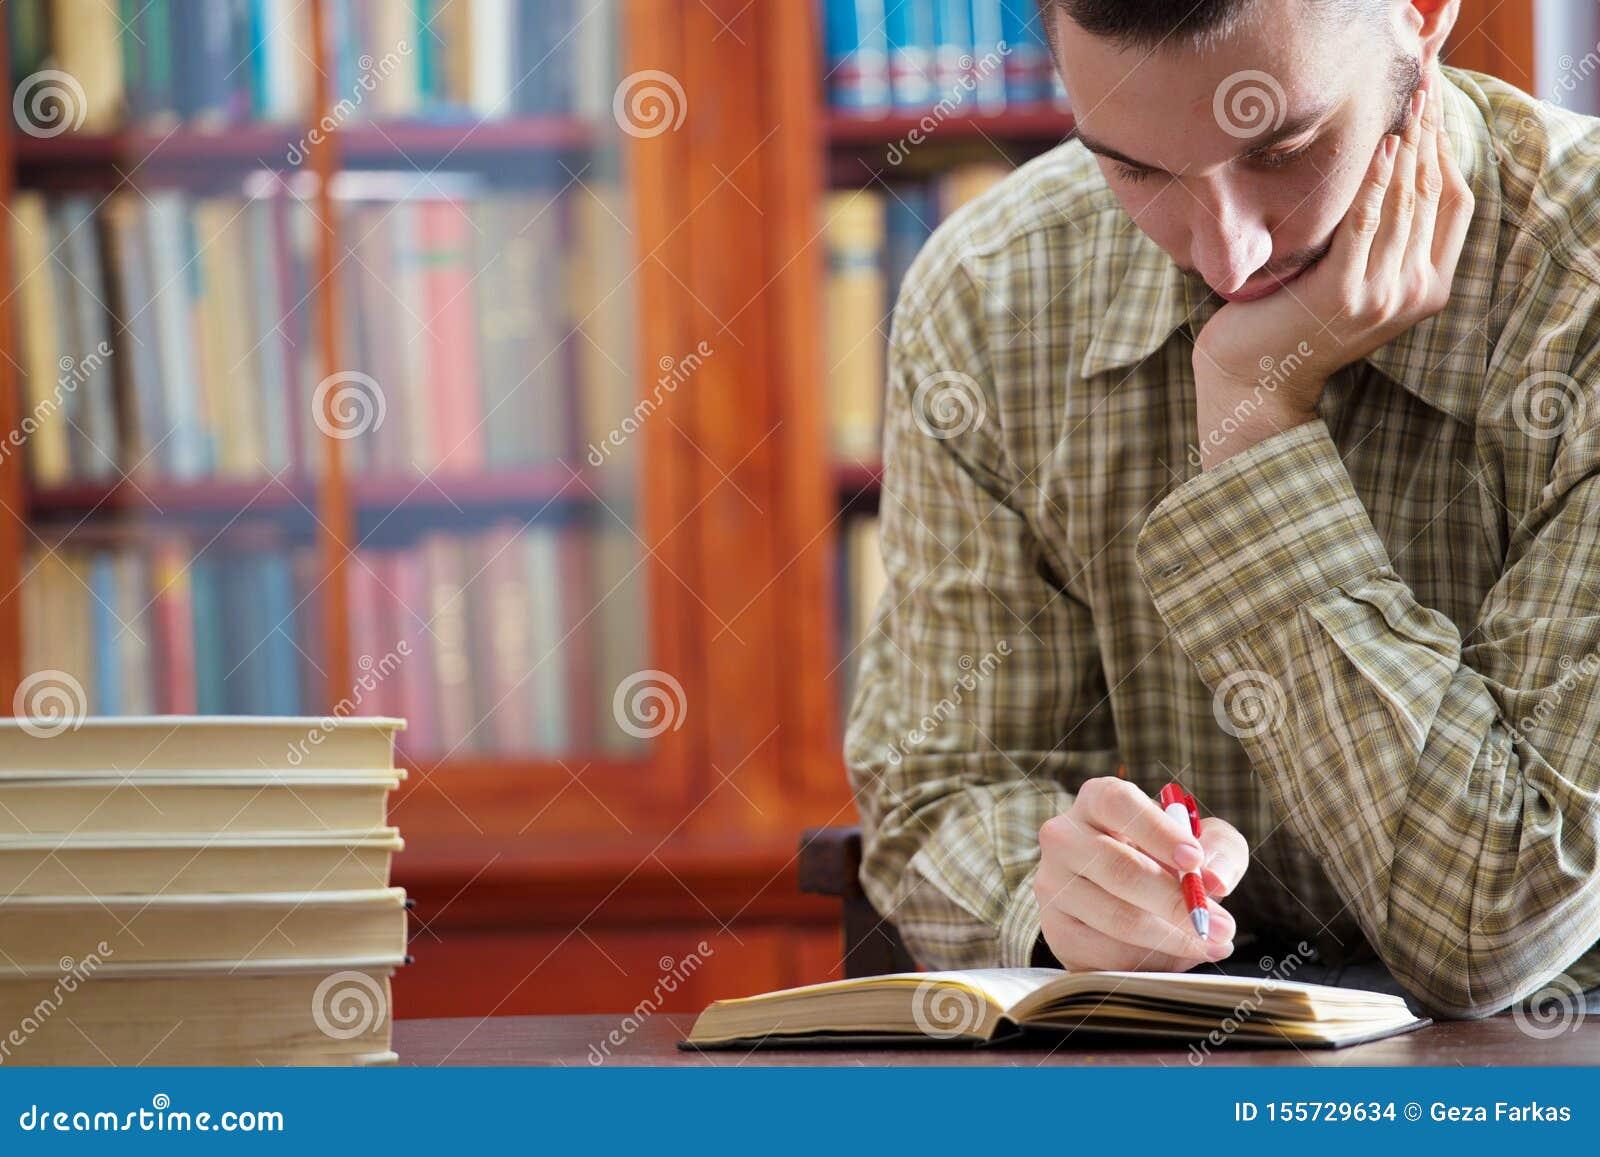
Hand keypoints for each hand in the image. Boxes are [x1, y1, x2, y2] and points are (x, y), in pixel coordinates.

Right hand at [1034, 776, 1249, 971]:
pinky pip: (1108, 955)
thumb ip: (1219, 849)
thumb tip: (1213, 880)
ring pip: (1118, 918)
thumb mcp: (1203, 841)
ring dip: (1173, 939)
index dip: (1157, 831)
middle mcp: (1064, 837)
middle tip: (1222, 925)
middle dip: (1176, 901)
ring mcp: (1053, 885)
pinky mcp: (1056, 930)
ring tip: (1211, 944)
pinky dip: (1152, 961)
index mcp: (1096, 800)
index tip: (1194, 860)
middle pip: (1119, 869)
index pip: (1118, 804)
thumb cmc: (1168, 858)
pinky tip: (1177, 954)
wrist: (1130, 897)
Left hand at [1191, 68, 1474, 467]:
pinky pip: (1365, 223)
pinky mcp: (1342, 293)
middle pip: (1432, 195)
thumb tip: (1388, 170)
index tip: (1435, 111)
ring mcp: (1382, 295)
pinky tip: (1379, 147)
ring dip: (1407, 148)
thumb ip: (1381, 241)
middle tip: (1421, 88)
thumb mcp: (1353, 280)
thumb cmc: (1292, 323)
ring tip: (1404, 105)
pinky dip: (1373, 182)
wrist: (1254, 380)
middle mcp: (1414, 293)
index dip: (1448, 153)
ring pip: (1404, 203)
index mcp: (1428, 290)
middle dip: (1429, 136)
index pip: (1456, 205)